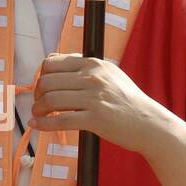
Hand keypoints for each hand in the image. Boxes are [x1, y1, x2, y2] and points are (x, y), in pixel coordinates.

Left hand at [28, 52, 163, 155]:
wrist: (149, 122)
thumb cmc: (128, 100)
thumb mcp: (110, 73)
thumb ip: (86, 66)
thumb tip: (57, 60)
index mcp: (94, 64)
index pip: (53, 63)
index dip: (41, 76)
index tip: (43, 88)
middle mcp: (93, 78)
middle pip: (47, 81)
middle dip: (37, 94)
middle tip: (38, 103)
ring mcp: (94, 98)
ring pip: (51, 100)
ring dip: (38, 109)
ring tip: (38, 115)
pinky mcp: (96, 119)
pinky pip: (61, 120)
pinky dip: (44, 124)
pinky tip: (37, 125)